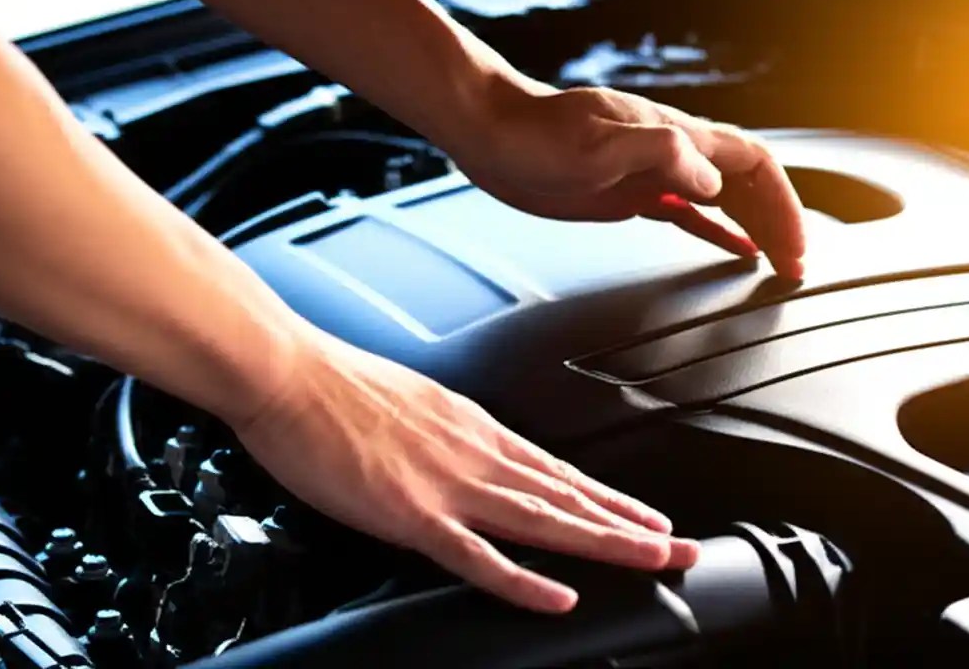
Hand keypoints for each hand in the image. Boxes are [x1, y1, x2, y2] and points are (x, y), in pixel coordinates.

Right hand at [233, 329, 698, 612]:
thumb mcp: (410, 402)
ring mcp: (449, 485)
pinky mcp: (413, 514)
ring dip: (605, 543)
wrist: (289, 371)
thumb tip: (458, 452)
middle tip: (679, 544)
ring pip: (545, 522)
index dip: (606, 498)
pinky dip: (524, 582)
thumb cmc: (334, 384)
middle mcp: (475, 454)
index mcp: (473, 427)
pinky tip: (559, 597)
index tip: (644, 516)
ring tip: (653, 559)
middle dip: (629, 524)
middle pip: (567, 496)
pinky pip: (479, 557)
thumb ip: (443, 434)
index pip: (556, 469)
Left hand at [449, 81, 806, 278]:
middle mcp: (672, 153)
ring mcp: (654, 173)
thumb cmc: (537, 135)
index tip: (794, 245)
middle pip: (747, 185)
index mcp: (674, 136)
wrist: (494, 135)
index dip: (783, 204)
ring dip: (756, 229)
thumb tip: (712, 181)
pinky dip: (719, 232)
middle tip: (795, 268)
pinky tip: (734, 249)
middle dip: (779, 223)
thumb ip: (662, 155)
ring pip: (725, 200)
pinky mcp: (632, 192)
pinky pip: (691, 213)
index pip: (753, 164)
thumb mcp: (599, 145)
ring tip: (779, 263)